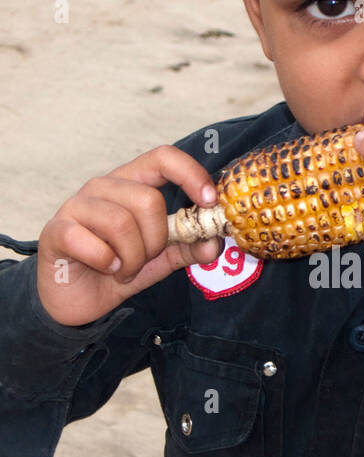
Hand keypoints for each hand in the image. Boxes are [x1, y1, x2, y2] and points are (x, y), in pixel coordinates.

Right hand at [36, 145, 224, 326]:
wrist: (74, 298)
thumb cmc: (116, 269)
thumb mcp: (160, 260)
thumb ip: (187, 247)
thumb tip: (213, 241)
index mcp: (131, 184)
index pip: (162, 158)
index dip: (190, 174)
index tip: (209, 202)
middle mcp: (104, 187)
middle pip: (148, 200)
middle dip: (156, 241)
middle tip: (144, 260)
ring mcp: (77, 205)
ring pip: (122, 223)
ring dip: (132, 259)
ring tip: (124, 270)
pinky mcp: (57, 230)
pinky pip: (94, 245)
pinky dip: (107, 264)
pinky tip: (105, 269)